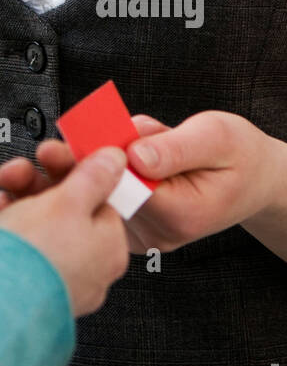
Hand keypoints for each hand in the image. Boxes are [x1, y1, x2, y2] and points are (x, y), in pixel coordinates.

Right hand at [0, 148, 130, 316]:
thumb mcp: (67, 199)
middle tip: (14, 175)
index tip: (49, 159)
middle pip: (66, 210)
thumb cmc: (35, 255)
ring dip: (15, 206)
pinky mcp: (34, 289)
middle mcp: (91, 268)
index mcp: (110, 245)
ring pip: (40, 228)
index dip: (70, 172)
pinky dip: (8, 232)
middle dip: (34, 188)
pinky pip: (24, 251)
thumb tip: (115, 159)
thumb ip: (93, 175)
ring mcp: (62, 281)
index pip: (98, 197)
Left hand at [123, 110, 277, 252]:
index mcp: (179, 215)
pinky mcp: (136, 228)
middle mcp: (159, 234)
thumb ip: (174, 148)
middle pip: (112, 184)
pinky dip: (126, 168)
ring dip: (124, 156)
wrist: (254, 179)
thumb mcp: (215, 137)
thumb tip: (132, 156)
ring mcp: (146, 235)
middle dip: (121, 149)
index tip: (132, 130)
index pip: (123, 184)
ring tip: (162, 149)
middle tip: (158, 135)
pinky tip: (153, 163)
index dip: (116, 151)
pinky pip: (114, 191)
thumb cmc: (239, 154)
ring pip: (111, 184)